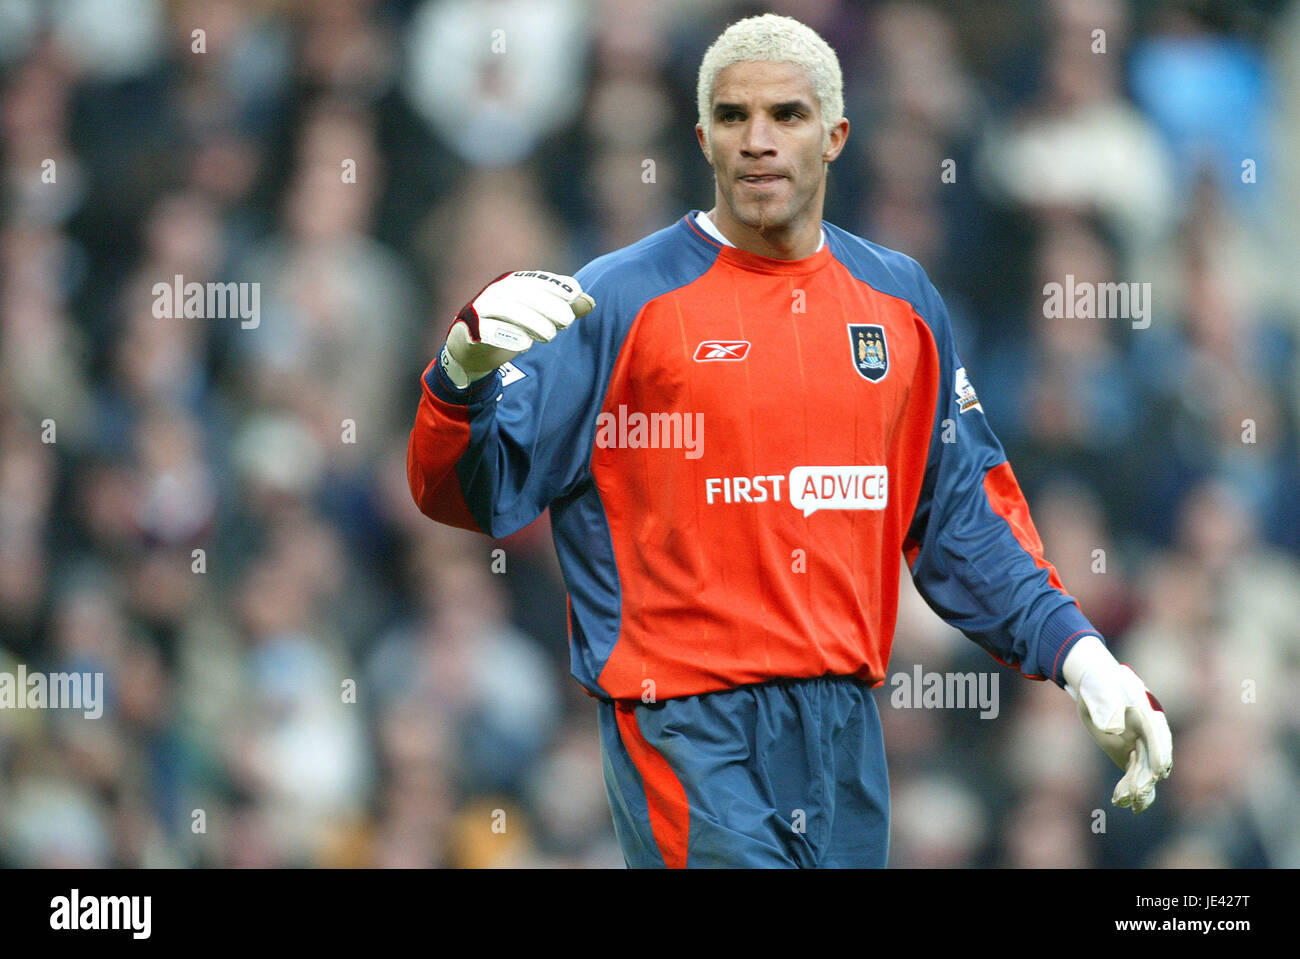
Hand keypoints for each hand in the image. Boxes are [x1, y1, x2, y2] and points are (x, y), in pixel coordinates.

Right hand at [440, 270, 595, 387]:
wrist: (472, 350)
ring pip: (506, 309)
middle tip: (567, 321)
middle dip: (548, 305)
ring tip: (550, 336)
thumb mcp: (539, 317)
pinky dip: (508, 336)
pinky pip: (487, 330)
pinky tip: (526, 344)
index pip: (536, 280)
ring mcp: (481, 310)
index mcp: (512, 284)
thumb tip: (590, 302)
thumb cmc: (510, 328)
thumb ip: (563, 308)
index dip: (555, 285)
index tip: (575, 294)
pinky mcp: (470, 331)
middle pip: (523, 293)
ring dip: (532, 321)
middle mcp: (496, 292)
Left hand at [1062, 636, 1172, 812]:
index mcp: (1147, 713)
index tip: (1159, 772)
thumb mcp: (1099, 690)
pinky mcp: (1129, 754)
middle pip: (1153, 758)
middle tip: (1136, 794)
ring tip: (1128, 804)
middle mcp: (1148, 733)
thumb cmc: (1099, 683)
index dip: (1159, 754)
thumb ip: (1106, 707)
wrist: (1094, 685)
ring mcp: (1140, 745)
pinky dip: (1127, 788)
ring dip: (1137, 788)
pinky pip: (1132, 774)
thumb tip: (1113, 728)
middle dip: (1147, 777)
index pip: (1158, 736)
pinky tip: (1119, 801)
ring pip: (1144, 770)